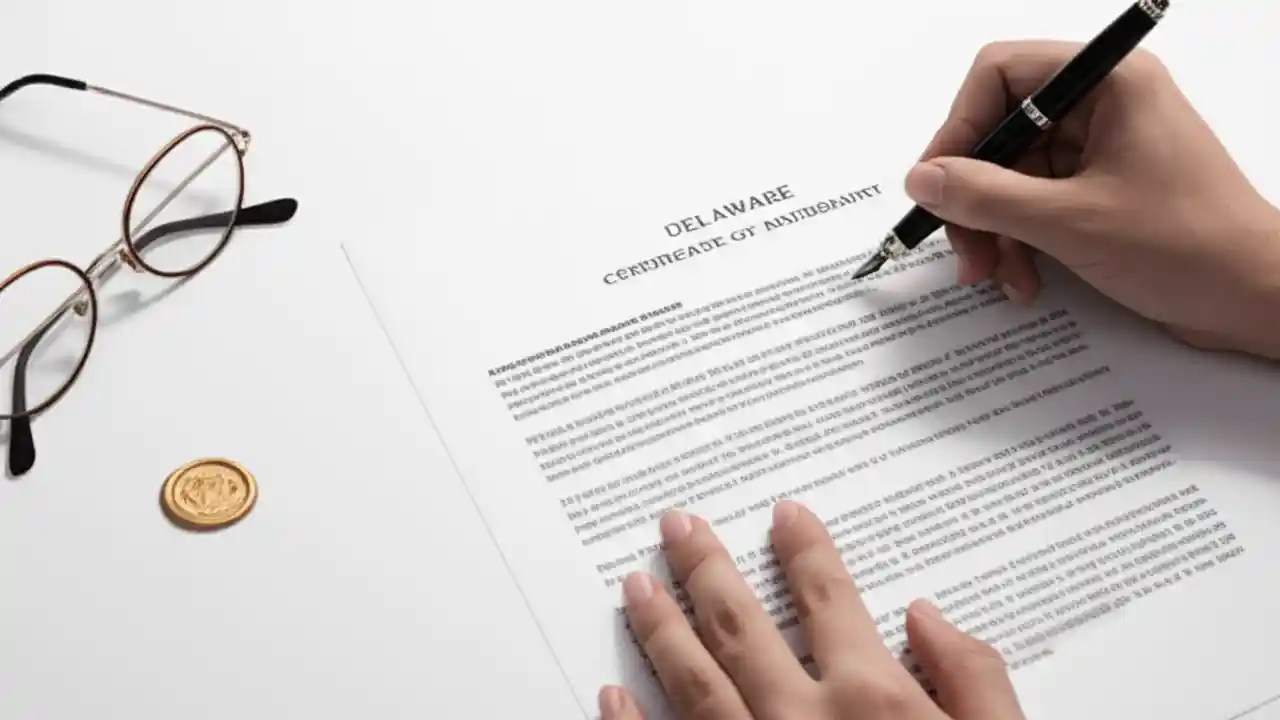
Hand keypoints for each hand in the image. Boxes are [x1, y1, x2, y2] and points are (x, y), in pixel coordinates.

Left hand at [597, 501, 1024, 719]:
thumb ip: (976, 680)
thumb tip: (930, 617)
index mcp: (873, 703)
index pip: (830, 599)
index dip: (806, 550)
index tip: (785, 514)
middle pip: (742, 625)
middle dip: (707, 568)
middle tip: (678, 525)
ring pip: (691, 681)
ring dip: (659, 628)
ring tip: (635, 584)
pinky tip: (612, 695)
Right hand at [906, 40, 1279, 359]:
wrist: (1253, 299)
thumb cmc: (1187, 247)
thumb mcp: (1069, 222)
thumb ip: (985, 197)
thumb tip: (923, 179)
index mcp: (1110, 83)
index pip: (1002, 74)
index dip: (961, 126)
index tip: (937, 180)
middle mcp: (1103, 106)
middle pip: (1001, 132)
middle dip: (974, 195)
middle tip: (963, 246)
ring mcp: (1102, 150)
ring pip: (1012, 177)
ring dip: (994, 230)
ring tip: (996, 275)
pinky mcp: (1101, 191)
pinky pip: (1034, 205)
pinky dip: (1020, 242)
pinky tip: (1025, 279)